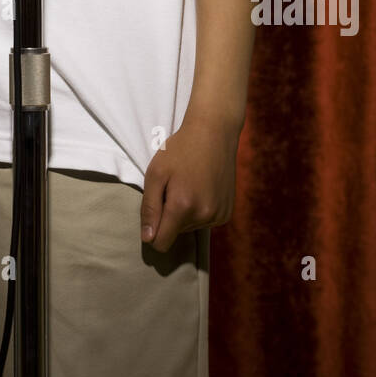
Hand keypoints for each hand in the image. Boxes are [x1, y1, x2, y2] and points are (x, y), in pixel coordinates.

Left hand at [140, 114, 240, 252]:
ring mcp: (219, 215)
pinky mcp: (227, 213)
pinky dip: (199, 210)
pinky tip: (201, 188)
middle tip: (173, 187)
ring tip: (188, 185)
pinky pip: (205, 222)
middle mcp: (204, 215)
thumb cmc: (180, 150)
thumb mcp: (155, 174)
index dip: (153, 232)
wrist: (214, 133)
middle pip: (176, 233)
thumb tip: (148, 239)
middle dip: (170, 215)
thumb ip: (149, 208)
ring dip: (185, 212)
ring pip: (190, 228)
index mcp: (183, 206)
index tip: (153, 212)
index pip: (162, 243)